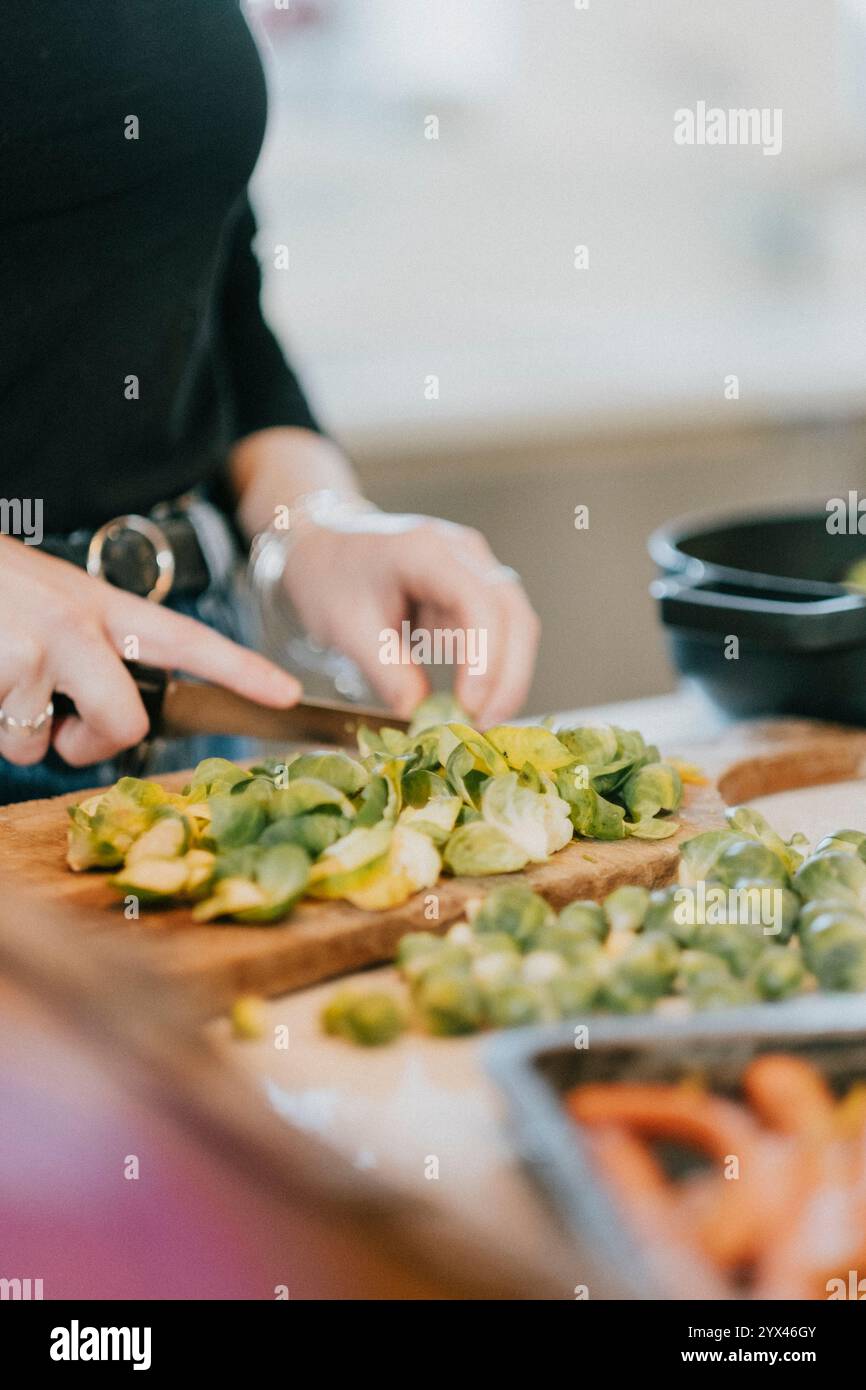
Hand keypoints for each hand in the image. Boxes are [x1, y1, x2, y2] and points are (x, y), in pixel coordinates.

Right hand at [0, 538, 299, 767]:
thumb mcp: (50, 603)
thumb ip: (89, 650)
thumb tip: (99, 721)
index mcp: (99, 605)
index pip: (185, 638)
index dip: (240, 669)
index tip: (286, 693)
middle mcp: (80, 623)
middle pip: (127, 725)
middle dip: (94, 746)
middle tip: (63, 731)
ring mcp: (41, 646)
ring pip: (50, 744)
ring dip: (22, 736)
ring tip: (1, 685)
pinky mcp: (8, 666)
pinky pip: (10, 740)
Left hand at [282, 510, 539, 723]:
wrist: (325, 547)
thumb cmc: (330, 578)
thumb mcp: (346, 628)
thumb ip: (385, 671)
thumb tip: (422, 715)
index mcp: (426, 551)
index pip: (478, 601)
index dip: (485, 656)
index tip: (470, 705)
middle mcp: (464, 554)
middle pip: (512, 614)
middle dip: (507, 676)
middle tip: (485, 725)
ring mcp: (475, 570)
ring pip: (515, 626)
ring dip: (505, 677)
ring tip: (480, 722)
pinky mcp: (474, 593)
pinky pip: (499, 634)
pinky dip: (492, 671)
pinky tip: (473, 703)